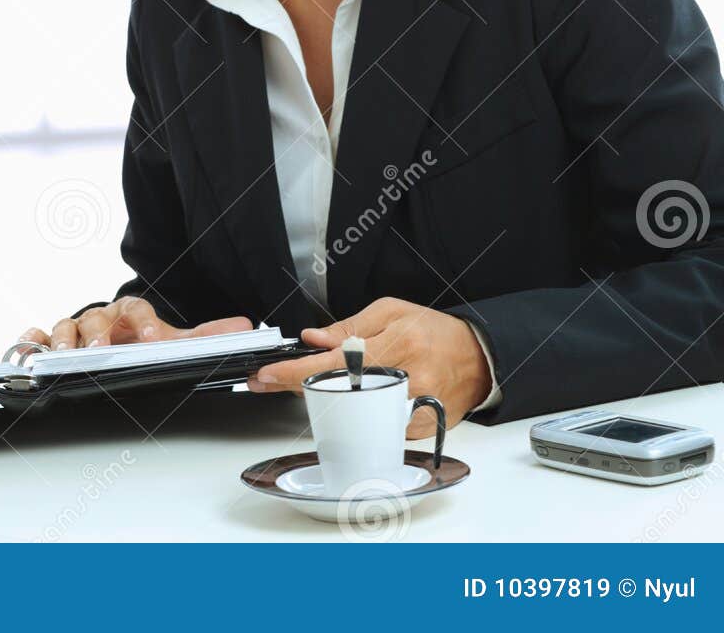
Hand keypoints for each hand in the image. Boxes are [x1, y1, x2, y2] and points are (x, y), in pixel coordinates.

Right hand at [18, 297, 254, 350]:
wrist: (113, 333)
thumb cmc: (138, 337)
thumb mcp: (171, 337)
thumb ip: (205, 335)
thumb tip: (245, 326)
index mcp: (129, 313)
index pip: (137, 311)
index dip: (144, 324)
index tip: (151, 339)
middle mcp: (100, 316)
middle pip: (96, 318)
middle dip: (98, 335)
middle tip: (101, 353)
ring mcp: (75, 327)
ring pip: (66, 326)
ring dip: (66, 340)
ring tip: (68, 357)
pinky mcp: (52, 340)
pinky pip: (36, 336)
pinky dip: (31, 341)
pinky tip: (30, 350)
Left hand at [247, 296, 490, 432]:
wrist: (478, 359)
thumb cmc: (435, 332)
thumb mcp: (391, 312)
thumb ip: (349, 326)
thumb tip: (312, 339)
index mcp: (397, 347)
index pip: (333, 364)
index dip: (294, 372)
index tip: (266, 376)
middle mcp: (405, 383)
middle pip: (339, 395)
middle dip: (307, 386)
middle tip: (287, 377)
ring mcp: (412, 412)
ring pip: (355, 416)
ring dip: (333, 400)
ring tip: (334, 381)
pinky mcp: (416, 431)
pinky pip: (375, 426)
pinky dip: (361, 411)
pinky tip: (365, 395)